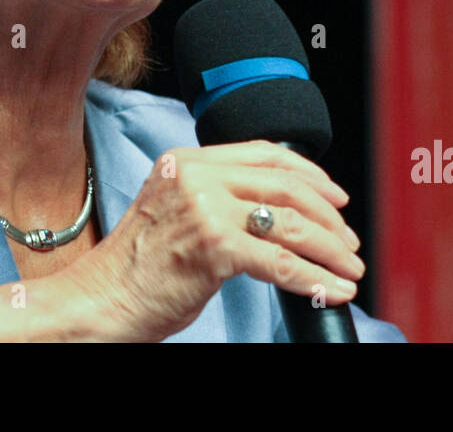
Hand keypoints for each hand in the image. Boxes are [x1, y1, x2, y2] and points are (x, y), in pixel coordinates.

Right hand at [53, 140, 364, 341]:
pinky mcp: (214, 246)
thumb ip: (217, 195)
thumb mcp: (175, 210)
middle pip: (285, 185)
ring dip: (331, 249)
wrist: (102, 299)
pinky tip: (330, 289)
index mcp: (187, 160)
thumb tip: (279, 209)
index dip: (310, 173)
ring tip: (349, 268)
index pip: (264, 152)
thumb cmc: (138, 266)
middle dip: (329, 215)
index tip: (335, 195)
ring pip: (290, 223)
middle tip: (350, 239)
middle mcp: (197, 176)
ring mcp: (205, 208)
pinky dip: (314, 278)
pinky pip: (280, 262)